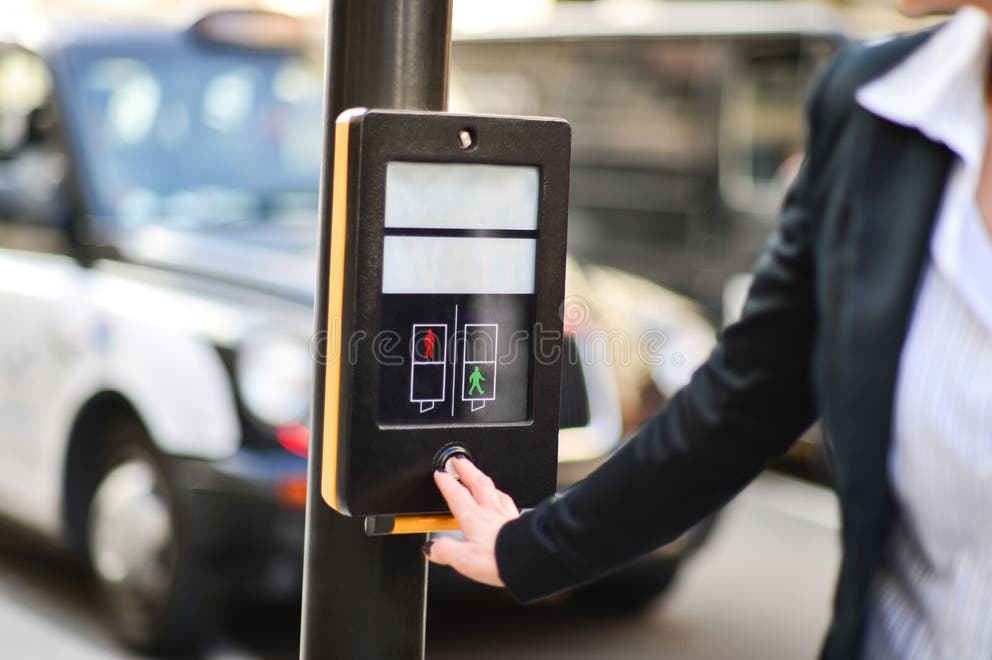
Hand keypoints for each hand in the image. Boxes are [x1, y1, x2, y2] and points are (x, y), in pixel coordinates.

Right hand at [426, 457, 519, 587]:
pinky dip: (502, 497)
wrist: (529, 559)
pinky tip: (503, 500)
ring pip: (494, 491)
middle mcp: (491, 512)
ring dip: (485, 481)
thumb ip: (445, 551)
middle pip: (478, 483)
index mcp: (474, 518)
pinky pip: (509, 503)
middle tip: (459, 460)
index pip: (457, 495)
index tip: (440, 473)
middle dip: (467, 470)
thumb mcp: (463, 559)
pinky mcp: (520, 522)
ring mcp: (507, 515)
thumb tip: (431, 548)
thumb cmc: (499, 559)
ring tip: (480, 477)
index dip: (447, 482)